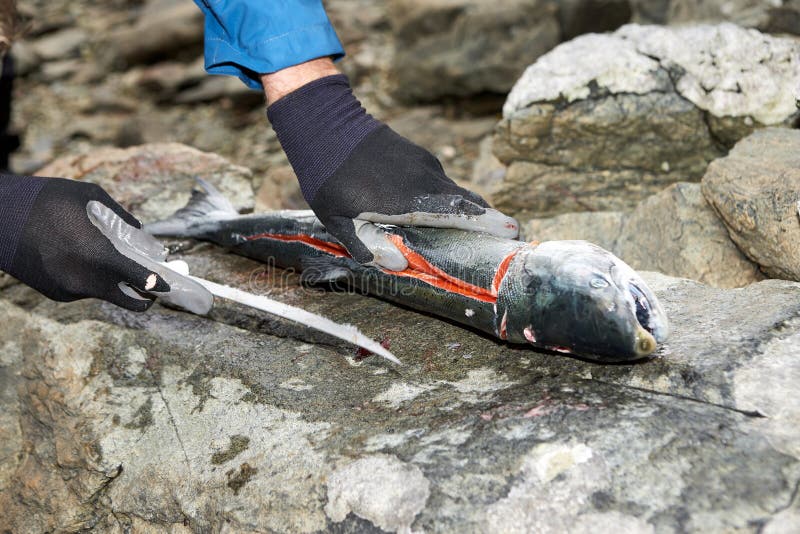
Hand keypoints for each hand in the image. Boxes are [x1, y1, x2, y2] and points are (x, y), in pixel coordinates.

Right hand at [1, 175, 211, 312]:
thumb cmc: (45, 200)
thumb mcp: (90, 197)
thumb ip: (123, 219)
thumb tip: (143, 236)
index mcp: (97, 254)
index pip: (139, 280)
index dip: (157, 285)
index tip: (168, 286)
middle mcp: (83, 279)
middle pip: (127, 299)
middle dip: (144, 296)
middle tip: (153, 287)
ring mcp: (68, 289)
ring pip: (105, 292)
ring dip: (114, 282)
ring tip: (103, 256)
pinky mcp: (55, 294)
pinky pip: (84, 289)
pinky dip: (90, 279)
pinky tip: (77, 257)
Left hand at [265, 67, 518, 269]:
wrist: (326, 125)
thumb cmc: (329, 178)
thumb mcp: (337, 219)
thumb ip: (365, 243)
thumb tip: (393, 264)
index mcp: (412, 201)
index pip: (461, 215)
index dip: (489, 225)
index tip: (515, 231)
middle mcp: (426, 182)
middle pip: (469, 203)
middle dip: (488, 219)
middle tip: (506, 235)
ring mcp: (425, 165)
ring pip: (454, 192)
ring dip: (464, 209)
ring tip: (471, 228)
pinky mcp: (419, 155)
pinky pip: (440, 180)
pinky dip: (445, 196)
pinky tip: (435, 207)